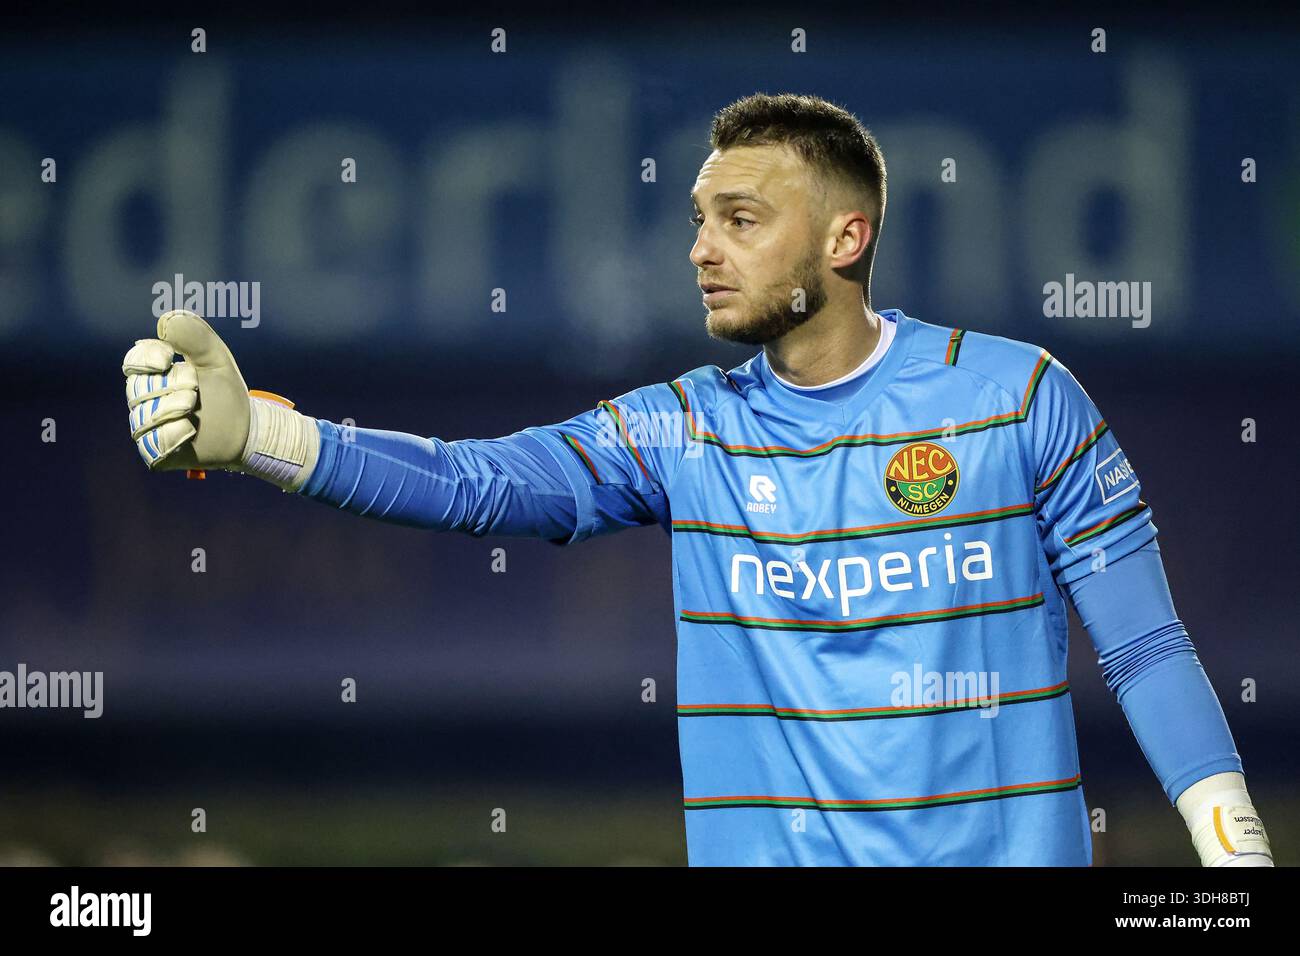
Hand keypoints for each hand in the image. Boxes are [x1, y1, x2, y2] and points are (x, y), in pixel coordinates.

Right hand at [123, 310, 251, 471]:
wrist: (246, 428)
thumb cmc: (225, 390)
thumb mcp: (215, 358)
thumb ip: (194, 336)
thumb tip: (165, 322)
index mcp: (154, 374)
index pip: (134, 361)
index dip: (147, 358)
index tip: (169, 358)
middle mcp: (145, 401)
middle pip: (139, 388)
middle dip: (172, 385)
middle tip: (196, 389)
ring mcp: (148, 428)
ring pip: (144, 417)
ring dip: (173, 409)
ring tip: (194, 407)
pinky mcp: (157, 453)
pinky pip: (153, 443)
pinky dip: (174, 434)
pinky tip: (191, 430)